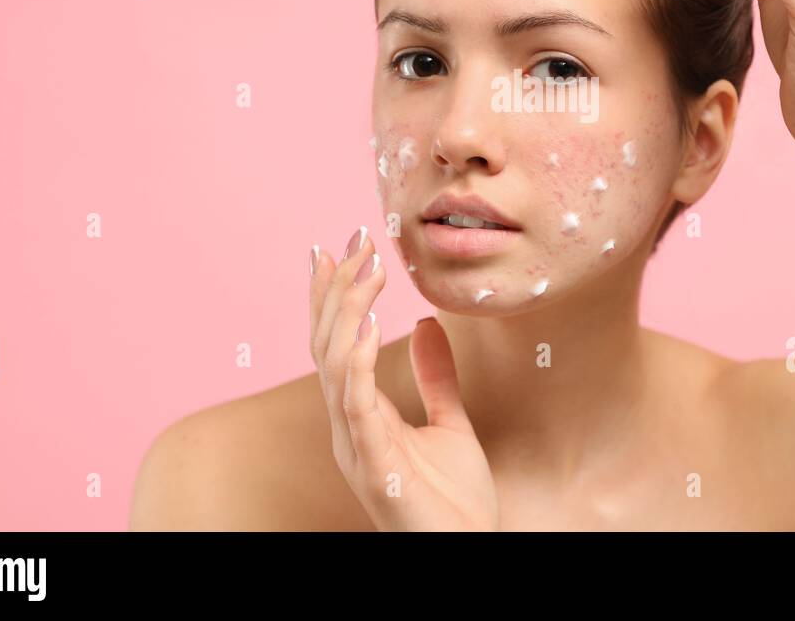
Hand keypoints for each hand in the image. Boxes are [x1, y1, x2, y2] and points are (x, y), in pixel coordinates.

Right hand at [310, 229, 499, 530]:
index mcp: (362, 416)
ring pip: (334, 365)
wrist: (468, 553)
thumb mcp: (451, 424)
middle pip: (327, 345)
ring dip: (347, 313)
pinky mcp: (374, 463)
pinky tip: (371, 324)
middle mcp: (349, 427)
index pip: (337, 344)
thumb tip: (430, 323)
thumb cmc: (455, 503)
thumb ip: (436, 378)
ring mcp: (356, 445)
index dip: (333, 296)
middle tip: (356, 241)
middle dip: (337, 290)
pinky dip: (359, 361)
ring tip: (366, 269)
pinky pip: (356, 404)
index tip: (340, 247)